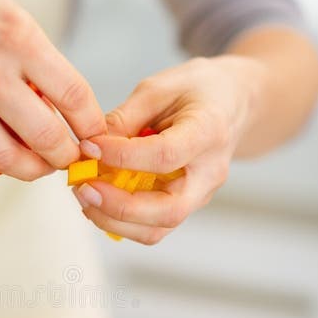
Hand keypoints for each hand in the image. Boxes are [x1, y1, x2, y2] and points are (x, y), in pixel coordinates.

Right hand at [0, 0, 105, 179]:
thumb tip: (60, 104)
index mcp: (18, 37)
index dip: (93, 125)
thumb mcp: (6, 10)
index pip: (75, 98)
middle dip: (67, 156)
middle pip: (47, 139)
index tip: (95, 133)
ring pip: (6, 159)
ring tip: (37, 162)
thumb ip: (34, 57)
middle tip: (70, 156)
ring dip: (29, 168)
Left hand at [72, 56, 266, 243]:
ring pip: (157, 229)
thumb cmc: (197, 90)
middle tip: (83, 188)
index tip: (88, 147)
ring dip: (113, 220)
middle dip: (118, 206)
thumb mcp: (159, 88)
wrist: (233, 104)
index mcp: (209, 132)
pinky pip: (152, 227)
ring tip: (84, 194)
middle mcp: (209, 173)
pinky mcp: (185, 205)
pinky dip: (119, 220)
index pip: (165, 156)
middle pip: (168, 210)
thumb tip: (90, 146)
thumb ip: (125, 118)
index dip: (121, 157)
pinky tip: (98, 200)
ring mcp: (200, 195)